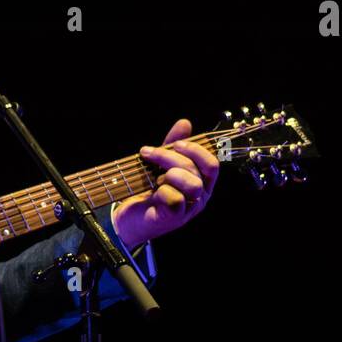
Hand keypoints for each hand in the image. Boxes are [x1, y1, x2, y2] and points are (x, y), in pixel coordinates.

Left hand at [112, 118, 218, 247]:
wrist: (129, 217)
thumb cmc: (148, 191)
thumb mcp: (160, 164)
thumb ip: (172, 146)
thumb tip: (185, 123)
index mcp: (202, 182)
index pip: (212, 163)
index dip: (195, 150)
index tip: (174, 144)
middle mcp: (200, 197)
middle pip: (197, 169)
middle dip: (170, 157)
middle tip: (148, 153)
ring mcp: (189, 209)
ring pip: (192, 184)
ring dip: (169, 173)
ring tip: (154, 177)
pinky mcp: (175, 218)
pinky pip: (175, 199)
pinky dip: (161, 191)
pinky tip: (153, 193)